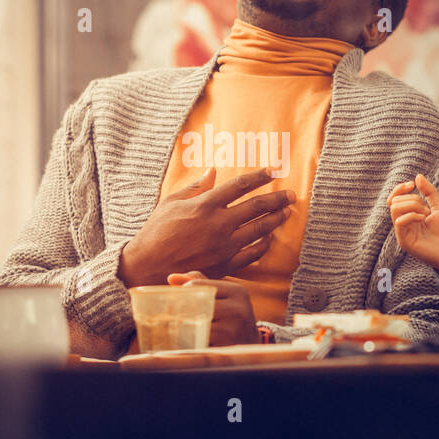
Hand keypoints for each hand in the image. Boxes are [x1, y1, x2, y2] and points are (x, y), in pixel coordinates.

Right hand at [119, 167, 296, 287]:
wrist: (147, 267)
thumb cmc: (155, 232)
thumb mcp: (171, 202)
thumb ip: (196, 187)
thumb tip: (213, 171)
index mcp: (205, 204)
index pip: (240, 185)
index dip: (259, 176)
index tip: (272, 171)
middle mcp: (218, 224)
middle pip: (257, 206)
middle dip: (277, 198)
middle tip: (291, 194)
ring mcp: (224, 246)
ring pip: (259, 229)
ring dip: (276, 219)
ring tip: (286, 213)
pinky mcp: (225, 265)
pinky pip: (253, 254)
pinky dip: (264, 244)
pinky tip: (269, 238)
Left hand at [167, 271, 258, 345]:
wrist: (251, 343)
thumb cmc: (231, 315)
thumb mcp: (224, 296)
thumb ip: (200, 283)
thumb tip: (172, 278)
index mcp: (237, 292)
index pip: (198, 285)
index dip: (182, 291)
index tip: (174, 299)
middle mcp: (238, 309)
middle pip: (196, 305)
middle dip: (180, 311)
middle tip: (170, 315)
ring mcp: (233, 330)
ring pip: (196, 325)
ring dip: (184, 328)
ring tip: (179, 328)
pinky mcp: (225, 347)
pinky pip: (200, 342)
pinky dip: (192, 342)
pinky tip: (190, 341)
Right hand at [386, 173, 438, 270]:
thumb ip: (429, 192)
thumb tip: (417, 176)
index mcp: (410, 216)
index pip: (394, 199)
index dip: (399, 188)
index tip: (411, 184)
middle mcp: (404, 224)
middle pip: (394, 201)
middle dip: (412, 199)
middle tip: (427, 209)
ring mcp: (403, 233)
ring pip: (395, 208)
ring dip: (413, 206)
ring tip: (426, 214)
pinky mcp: (404, 241)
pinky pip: (400, 221)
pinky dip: (412, 215)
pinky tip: (423, 219)